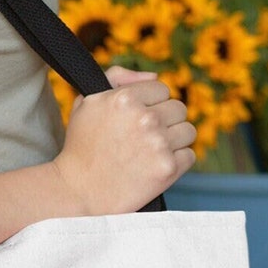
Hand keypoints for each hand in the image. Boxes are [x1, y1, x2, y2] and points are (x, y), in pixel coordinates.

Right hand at [53, 65, 196, 214]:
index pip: (161, 89)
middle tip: (143, 138)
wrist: (78, 191)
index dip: (150, 104)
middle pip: (178, 109)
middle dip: (164, 121)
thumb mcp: (89, 102)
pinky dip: (176, 162)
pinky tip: (155, 166)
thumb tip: (153, 76)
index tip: (137, 120)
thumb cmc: (82, 146)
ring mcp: (158, 144)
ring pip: (188, 131)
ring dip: (173, 141)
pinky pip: (189, 156)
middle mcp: (145, 118)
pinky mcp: (167, 168)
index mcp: (126, 97)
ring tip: (150, 152)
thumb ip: (118, 78)